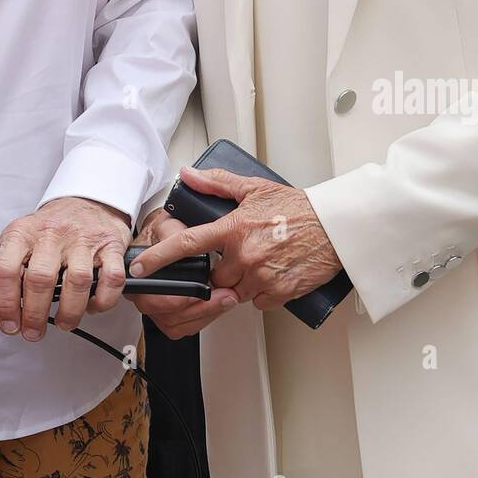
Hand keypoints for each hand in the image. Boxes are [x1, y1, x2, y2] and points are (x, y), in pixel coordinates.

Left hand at [0, 196, 131, 341]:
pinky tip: (92, 306)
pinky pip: (111, 278)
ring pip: (76, 281)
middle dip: (35, 316)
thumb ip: (1, 266)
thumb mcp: (18, 236)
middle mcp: (52, 234)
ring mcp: (83, 239)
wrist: (86, 201)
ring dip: (69, 312)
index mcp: (23, 233)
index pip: (4, 270)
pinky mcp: (110, 245)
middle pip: (40, 279)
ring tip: (63, 323)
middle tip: (33, 332)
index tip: (8, 323)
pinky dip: (103, 300)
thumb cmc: (50, 227)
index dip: (4, 304)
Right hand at [126, 207, 239, 339]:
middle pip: (165, 315)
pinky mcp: (169, 315)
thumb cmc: (164, 233)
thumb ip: (172, 232)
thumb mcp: (167, 224)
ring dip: (205, 315)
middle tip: (221, 295)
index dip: (171, 299)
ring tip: (225, 298)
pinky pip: (184, 327)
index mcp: (137, 274)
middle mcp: (143, 294)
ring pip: (177, 325)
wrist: (165, 239)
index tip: (194, 294)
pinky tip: (217, 306)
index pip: (147, 296)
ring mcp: (156, 307)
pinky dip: (203, 319)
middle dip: (197, 308)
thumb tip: (175, 241)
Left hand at [128, 166, 342, 310]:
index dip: (159, 258)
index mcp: (234, 228)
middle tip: (243, 252)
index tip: (141, 268)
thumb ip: (217, 183)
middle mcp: (245, 255)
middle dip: (222, 269)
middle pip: (214, 277)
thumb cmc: (298, 207)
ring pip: (235, 291)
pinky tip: (274, 272)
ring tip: (262, 259)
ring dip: (242, 281)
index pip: (188, 244)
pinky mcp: (279, 293)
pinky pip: (258, 301)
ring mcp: (262, 277)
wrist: (336, 227)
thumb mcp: (254, 188)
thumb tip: (188, 175)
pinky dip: (262, 292)